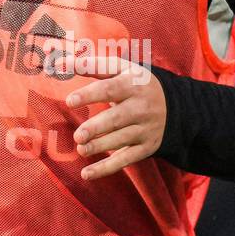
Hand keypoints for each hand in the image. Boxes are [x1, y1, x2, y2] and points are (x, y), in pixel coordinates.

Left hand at [49, 49, 166, 179]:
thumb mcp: (120, 69)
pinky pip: (125, 159)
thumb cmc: (134, 84)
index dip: (89, 94)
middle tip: (78, 135)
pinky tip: (87, 173)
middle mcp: (141, 105)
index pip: (109, 87)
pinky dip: (106, 168)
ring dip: (100, 146)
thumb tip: (58, 62)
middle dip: (96, 127)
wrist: (175, 107)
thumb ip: (90, 65)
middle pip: (116, 117)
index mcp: (133, 82)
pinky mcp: (146, 147)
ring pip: (121, 140)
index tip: (69, 101)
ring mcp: (145, 128)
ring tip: (81, 148)